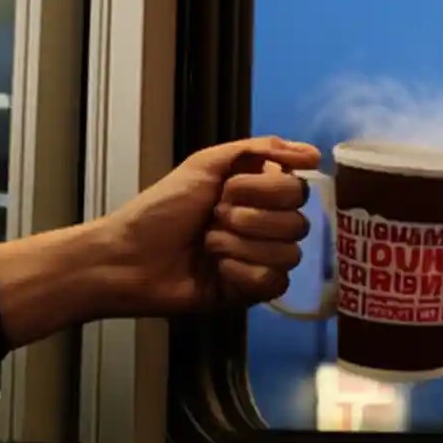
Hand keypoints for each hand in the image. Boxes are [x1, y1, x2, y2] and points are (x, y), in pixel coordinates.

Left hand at [102, 136, 320, 314]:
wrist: (127, 258)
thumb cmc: (162, 208)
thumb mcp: (206, 164)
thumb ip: (261, 150)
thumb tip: (315, 155)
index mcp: (260, 194)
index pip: (298, 190)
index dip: (265, 191)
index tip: (228, 189)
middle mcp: (268, 225)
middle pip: (298, 224)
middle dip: (250, 220)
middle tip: (214, 219)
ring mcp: (262, 260)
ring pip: (289, 254)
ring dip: (242, 247)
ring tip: (209, 247)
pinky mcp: (252, 292)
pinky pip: (274, 283)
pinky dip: (243, 274)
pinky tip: (218, 271)